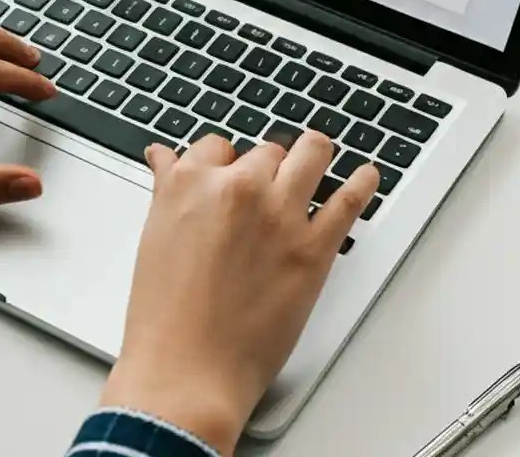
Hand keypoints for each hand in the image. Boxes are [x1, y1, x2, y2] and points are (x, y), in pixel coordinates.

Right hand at [102, 135, 378, 454]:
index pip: (217, 146)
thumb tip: (163, 156)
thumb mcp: (154, 238)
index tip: (232, 173)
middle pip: (266, 153)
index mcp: (189, 183)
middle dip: (267, 170)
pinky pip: (348, 200)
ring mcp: (279, 214)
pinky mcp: (313, 247)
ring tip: (319, 160)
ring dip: (314, 157)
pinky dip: (362, 184)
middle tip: (267, 193)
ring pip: (311, 155)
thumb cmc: (164, 318)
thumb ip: (168, 190)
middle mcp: (237, 188)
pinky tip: (366, 177)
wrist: (187, 372)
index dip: (227, 162)